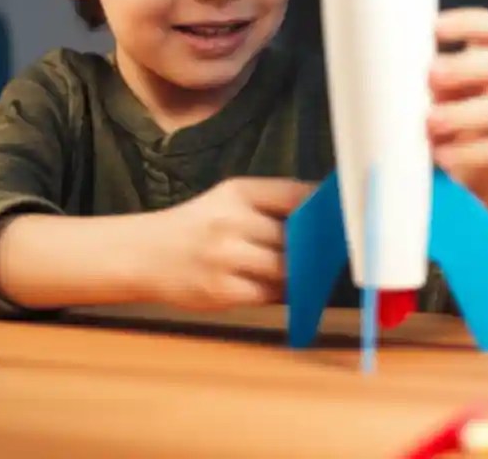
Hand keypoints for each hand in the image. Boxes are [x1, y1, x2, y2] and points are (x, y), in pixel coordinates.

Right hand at [140, 177, 315, 310]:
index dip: (324, 208)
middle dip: (314, 247)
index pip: (296, 195)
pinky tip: (275, 287)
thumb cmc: (196, 228)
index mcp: (238, 192)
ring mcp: (225, 257)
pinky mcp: (221, 290)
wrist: (144, 254)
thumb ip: (271, 206)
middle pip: (296, 236)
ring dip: (298, 274)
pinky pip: (268, 294)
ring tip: (303, 272)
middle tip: (330, 252)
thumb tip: (325, 222)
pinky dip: (277, 293)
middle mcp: (232, 221)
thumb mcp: (227, 201)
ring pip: (286, 268)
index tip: (343, 218)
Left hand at [428, 8, 487, 202]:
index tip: (434, 28)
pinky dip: (470, 153)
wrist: (476, 164)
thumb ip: (427, 80)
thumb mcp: (439, 91)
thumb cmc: (451, 113)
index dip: (464, 24)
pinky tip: (443, 155)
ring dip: (465, 115)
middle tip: (430, 77)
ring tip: (430, 123)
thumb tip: (394, 79)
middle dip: (464, 69)